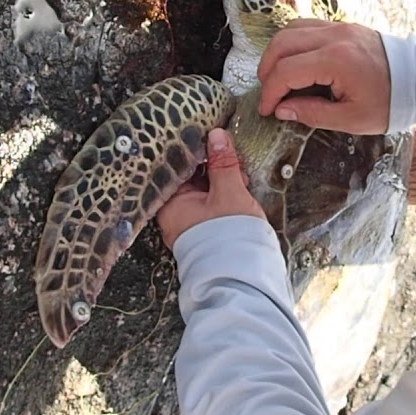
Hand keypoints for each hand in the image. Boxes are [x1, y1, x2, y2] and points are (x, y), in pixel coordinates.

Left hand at [157, 128, 265, 249]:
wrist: (243, 279)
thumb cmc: (231, 238)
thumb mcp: (230, 193)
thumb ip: (223, 164)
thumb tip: (217, 136)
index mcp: (172, 205)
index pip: (179, 168)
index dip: (197, 152)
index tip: (213, 141)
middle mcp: (175, 215)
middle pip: (191, 180)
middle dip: (213, 169)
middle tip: (234, 163)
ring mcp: (189, 225)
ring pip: (203, 192)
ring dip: (222, 182)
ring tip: (242, 179)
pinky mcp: (204, 233)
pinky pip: (211, 206)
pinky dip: (224, 197)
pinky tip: (240, 191)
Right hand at [256, 19, 390, 134]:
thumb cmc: (390, 102)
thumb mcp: (352, 119)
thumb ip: (313, 114)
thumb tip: (283, 110)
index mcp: (336, 61)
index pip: (285, 71)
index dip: (270, 92)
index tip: (268, 110)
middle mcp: (334, 37)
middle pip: (281, 44)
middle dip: (267, 70)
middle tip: (270, 93)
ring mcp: (338, 27)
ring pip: (291, 30)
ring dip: (277, 53)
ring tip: (279, 78)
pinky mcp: (343, 26)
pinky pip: (307, 26)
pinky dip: (293, 43)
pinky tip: (296, 63)